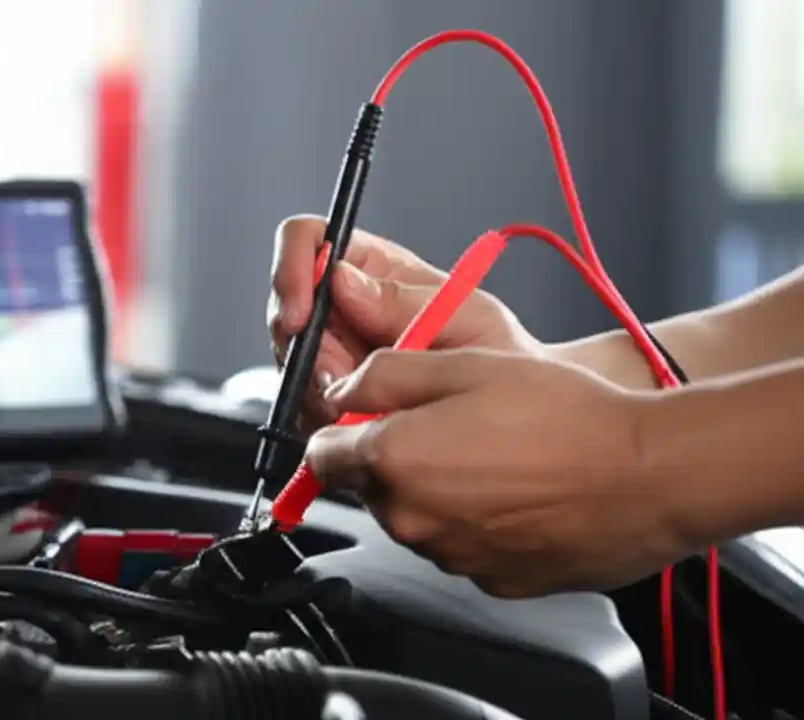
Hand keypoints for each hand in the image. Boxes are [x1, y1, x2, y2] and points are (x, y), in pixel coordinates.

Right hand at [267, 215, 541, 431]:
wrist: (502, 410)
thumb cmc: (490, 350)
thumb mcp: (462, 314)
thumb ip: (401, 298)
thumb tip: (339, 277)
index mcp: (368, 266)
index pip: (307, 238)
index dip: (292, 266)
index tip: (302, 312)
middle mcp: (338, 303)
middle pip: (285, 305)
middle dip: (306, 346)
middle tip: (343, 376)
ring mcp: (325, 348)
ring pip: (288, 359)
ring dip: (318, 386)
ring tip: (367, 401)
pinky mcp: (322, 393)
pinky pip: (299, 403)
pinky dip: (322, 416)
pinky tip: (359, 419)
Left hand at [304, 348, 693, 597]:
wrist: (646, 476)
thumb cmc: (563, 416)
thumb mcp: (463, 364)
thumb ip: (385, 374)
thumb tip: (341, 389)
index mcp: (393, 461)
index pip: (320, 455)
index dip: (341, 430)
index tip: (365, 418)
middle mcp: (411, 518)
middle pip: (371, 488)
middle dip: (395, 457)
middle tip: (453, 427)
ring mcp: (449, 555)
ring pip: (415, 518)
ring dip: (435, 490)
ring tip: (496, 457)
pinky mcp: (488, 579)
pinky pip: (459, 546)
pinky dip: (474, 522)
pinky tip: (516, 493)